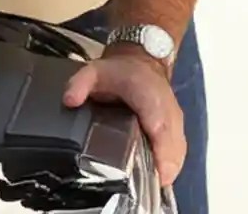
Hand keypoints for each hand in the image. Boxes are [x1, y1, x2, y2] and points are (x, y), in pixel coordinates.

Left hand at [62, 49, 185, 185]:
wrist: (141, 62)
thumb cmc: (121, 71)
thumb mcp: (95, 71)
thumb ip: (80, 83)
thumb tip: (70, 100)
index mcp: (150, 97)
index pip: (160, 127)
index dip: (159, 152)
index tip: (152, 172)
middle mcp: (168, 112)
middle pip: (173, 148)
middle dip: (159, 169)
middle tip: (138, 185)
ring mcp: (175, 123)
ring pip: (177, 154)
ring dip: (164, 170)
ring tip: (142, 184)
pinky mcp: (176, 131)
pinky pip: (177, 154)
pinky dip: (168, 166)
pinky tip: (152, 176)